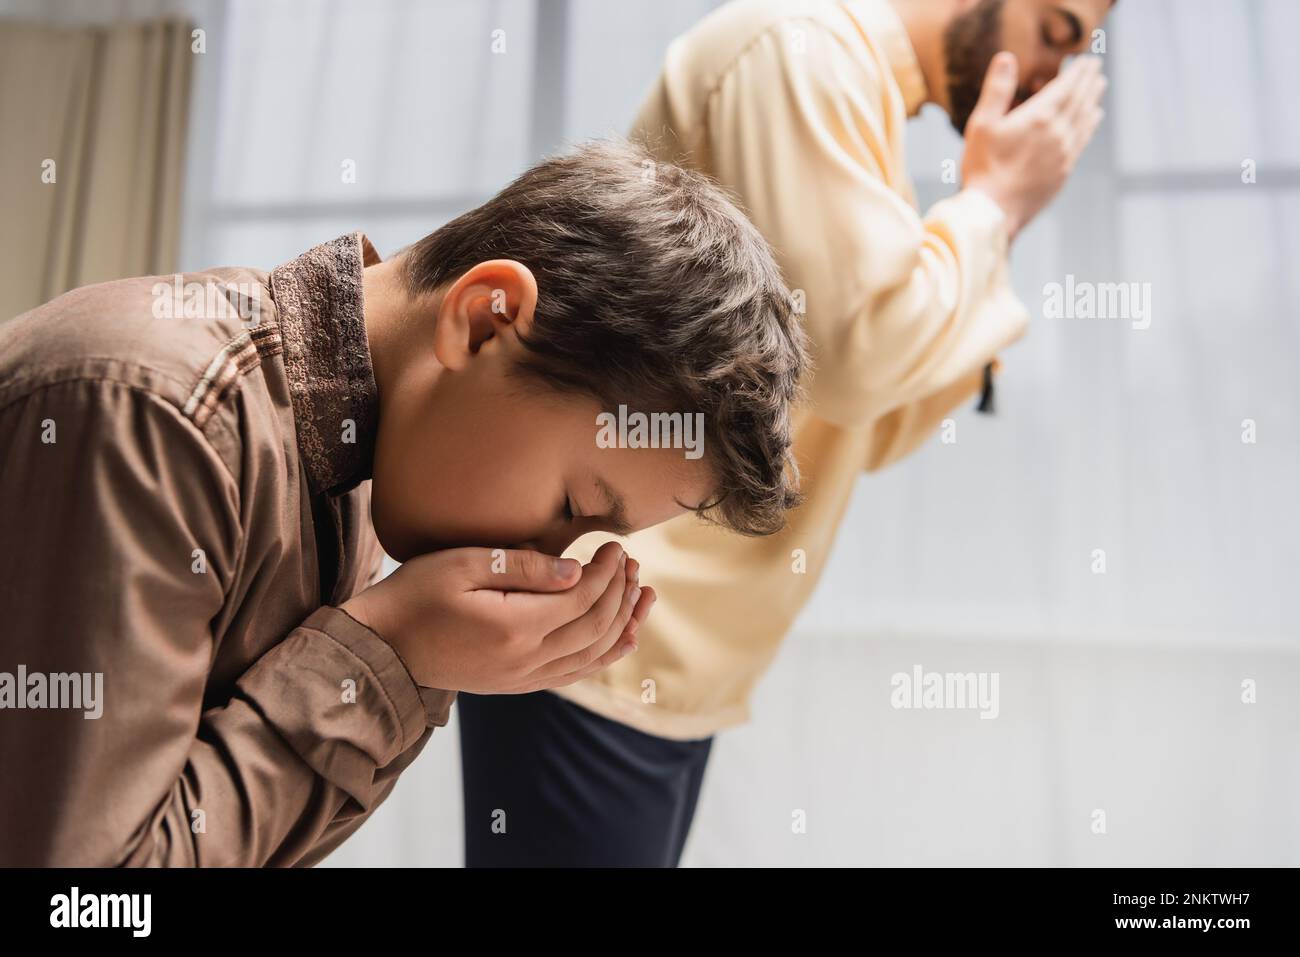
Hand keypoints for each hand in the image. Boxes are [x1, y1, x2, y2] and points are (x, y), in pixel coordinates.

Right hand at [340, 541, 654, 693]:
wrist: (382, 648)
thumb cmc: (415, 595)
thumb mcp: (462, 564)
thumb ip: (522, 567)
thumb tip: (575, 570)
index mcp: (514, 628)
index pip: (582, 599)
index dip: (607, 571)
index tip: (617, 545)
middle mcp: (526, 661)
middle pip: (596, 627)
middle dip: (621, 592)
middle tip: (631, 562)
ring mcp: (524, 679)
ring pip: (593, 655)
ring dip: (623, 623)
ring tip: (643, 593)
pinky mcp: (518, 685)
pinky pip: (576, 674)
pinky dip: (605, 655)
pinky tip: (623, 636)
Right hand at [961, 52, 1106, 240]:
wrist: (993, 211)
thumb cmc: (982, 167)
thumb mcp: (981, 124)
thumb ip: (997, 90)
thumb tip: (1006, 57)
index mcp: (1039, 117)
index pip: (1065, 87)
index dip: (1076, 72)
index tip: (1086, 60)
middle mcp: (1058, 132)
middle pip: (1079, 100)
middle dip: (1088, 82)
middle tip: (1096, 68)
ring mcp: (1064, 153)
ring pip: (1085, 120)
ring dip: (1093, 100)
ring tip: (1100, 88)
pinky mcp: (1063, 171)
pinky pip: (1083, 141)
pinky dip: (1090, 125)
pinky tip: (1093, 119)